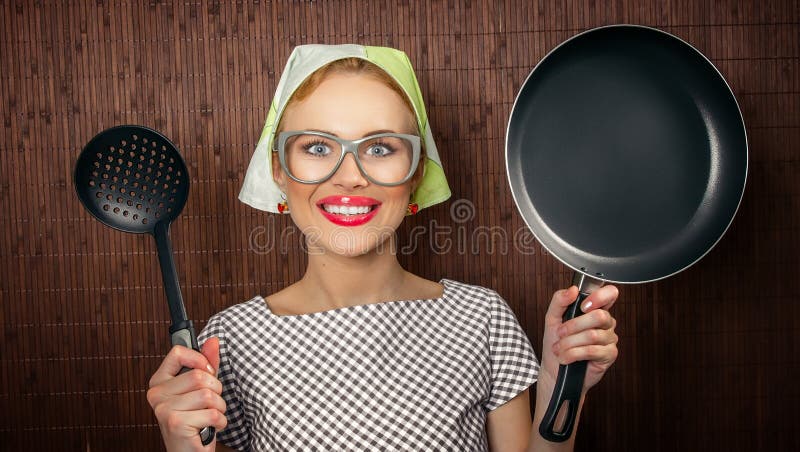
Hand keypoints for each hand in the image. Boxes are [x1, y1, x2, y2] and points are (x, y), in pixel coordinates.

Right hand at [147, 337, 225, 451]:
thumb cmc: (195, 421)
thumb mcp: (201, 389)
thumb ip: (206, 364)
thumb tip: (214, 340)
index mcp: (159, 381)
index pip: (177, 352)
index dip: (199, 359)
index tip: (207, 371)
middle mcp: (156, 394)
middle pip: (199, 375)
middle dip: (216, 390)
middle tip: (209, 404)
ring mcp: (164, 409)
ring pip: (208, 394)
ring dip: (219, 408)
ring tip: (210, 416)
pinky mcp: (176, 424)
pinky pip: (212, 413)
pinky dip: (220, 422)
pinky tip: (210, 428)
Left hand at [539, 285, 618, 392]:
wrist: (554, 370)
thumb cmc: (555, 343)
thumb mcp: (552, 318)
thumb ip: (559, 300)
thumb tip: (572, 289)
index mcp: (594, 309)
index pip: (609, 294)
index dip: (599, 297)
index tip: (582, 306)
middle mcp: (605, 322)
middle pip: (599, 316)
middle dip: (574, 326)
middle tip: (561, 333)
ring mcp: (609, 338)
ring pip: (592, 335)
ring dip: (569, 343)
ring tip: (559, 349)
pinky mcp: (609, 355)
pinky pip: (592, 350)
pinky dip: (573, 354)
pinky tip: (566, 357)